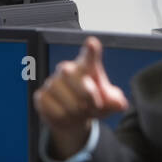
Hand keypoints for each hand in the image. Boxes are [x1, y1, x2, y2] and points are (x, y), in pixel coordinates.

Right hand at [33, 38, 128, 160]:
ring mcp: (52, 82)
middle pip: (74, 77)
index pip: (89, 55)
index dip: (91, 50)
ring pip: (67, 100)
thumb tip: (119, 103)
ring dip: (77, 111)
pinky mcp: (41, 96)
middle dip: (86, 95)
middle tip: (94, 105)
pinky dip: (64, 118)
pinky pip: (55, 111)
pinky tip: (66, 115)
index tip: (92, 43)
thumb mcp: (108, 103)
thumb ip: (115, 101)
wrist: (73, 118)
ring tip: (79, 111)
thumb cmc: (93, 104)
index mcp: (86, 67)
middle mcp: (67, 69)